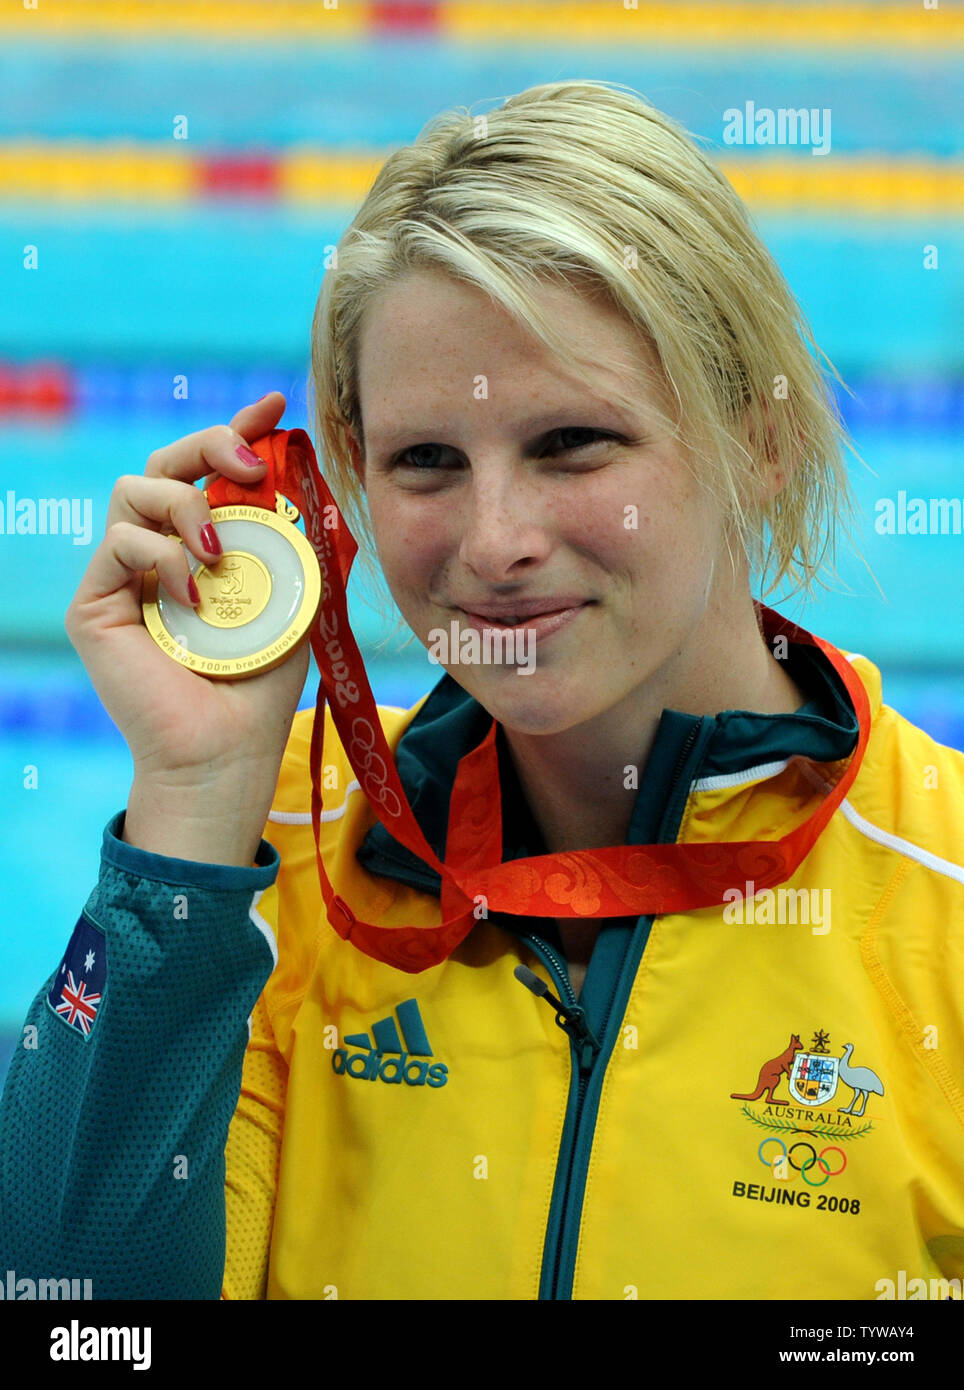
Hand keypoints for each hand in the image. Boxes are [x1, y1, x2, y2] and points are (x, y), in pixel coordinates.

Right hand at [65, 393, 312, 861]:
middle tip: (251, 465)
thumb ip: (297, 546)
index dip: (237, 429)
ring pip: (135, 488)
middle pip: (166, 461)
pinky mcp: (96, 602)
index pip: (209, 470)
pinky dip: (163, 557)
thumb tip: (313, 488)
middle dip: (210, 444)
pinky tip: (194, 594)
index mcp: (204, 544)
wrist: (227, 750)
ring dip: (186, 505)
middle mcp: (160, 549)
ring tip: (221, 554)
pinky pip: (120, 542)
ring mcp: (124, 573)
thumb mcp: (294, 602)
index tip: (276, 406)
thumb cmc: (260, 683)